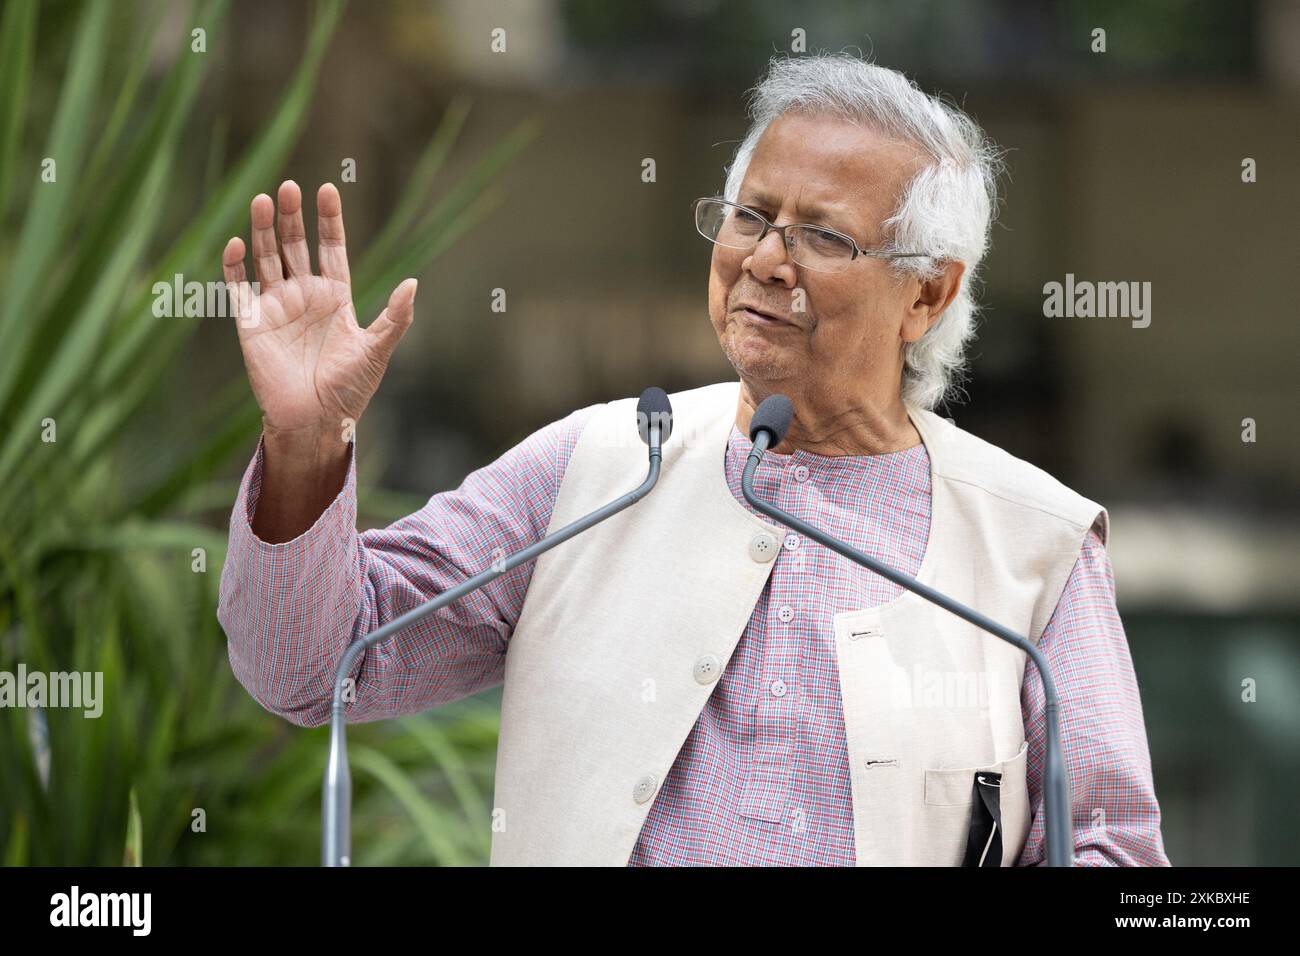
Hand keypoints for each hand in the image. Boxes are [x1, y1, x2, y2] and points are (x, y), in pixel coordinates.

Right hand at [222, 180, 416, 450]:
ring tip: (265, 200)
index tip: (328, 189)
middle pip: (295, 245)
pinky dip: (235, 265)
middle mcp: (304, 296)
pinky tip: (238, 242)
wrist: (317, 422)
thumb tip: (414, 282)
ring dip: (265, 230)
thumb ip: (395, 317)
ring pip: (267, 258)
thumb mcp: (378, 350)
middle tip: (291, 187)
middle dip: (293, 217)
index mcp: (335, 298)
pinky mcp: (251, 324)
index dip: (329, 221)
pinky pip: (239, 288)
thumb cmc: (350, 390)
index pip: (331, 249)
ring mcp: (276, 307)